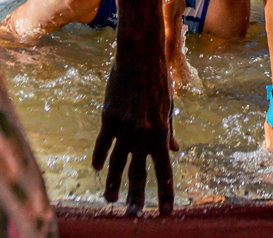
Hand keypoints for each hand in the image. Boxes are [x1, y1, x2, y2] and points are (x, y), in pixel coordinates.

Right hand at [91, 43, 176, 214]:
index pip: (163, 169)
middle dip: (138, 196)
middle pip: (138, 171)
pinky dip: (100, 156)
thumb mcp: (168, 108)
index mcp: (160, 131)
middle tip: (135, 215)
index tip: (167, 211)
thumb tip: (175, 151)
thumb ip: (168, 132)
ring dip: (114, 182)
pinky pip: (103, 143)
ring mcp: (124, 126)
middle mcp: (142, 133)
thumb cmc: (158, 81)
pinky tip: (98, 169)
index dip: (165, 192)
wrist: (140, 57)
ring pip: (117, 162)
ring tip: (111, 199)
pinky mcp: (109, 117)